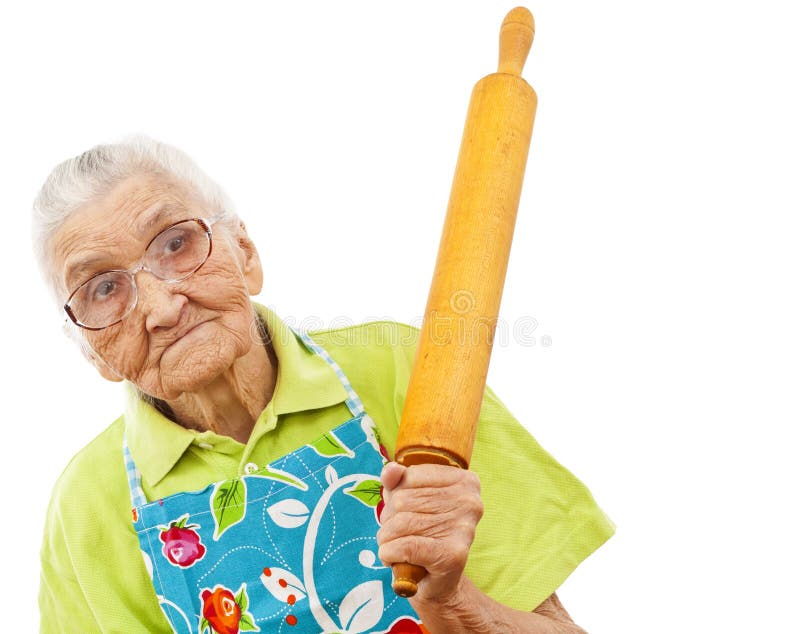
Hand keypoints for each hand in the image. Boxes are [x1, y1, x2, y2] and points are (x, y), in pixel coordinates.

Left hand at [376, 462, 483, 603]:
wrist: (438, 582)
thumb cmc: (422, 534)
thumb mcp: (407, 500)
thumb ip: (397, 481)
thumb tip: (391, 470)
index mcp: (465, 481)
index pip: (411, 475)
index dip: (396, 494)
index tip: (403, 511)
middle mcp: (470, 502)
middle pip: (403, 499)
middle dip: (389, 519)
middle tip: (396, 534)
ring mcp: (465, 528)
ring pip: (401, 522)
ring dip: (386, 538)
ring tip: (393, 547)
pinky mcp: (453, 554)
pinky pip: (406, 546)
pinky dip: (389, 553)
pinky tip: (392, 558)